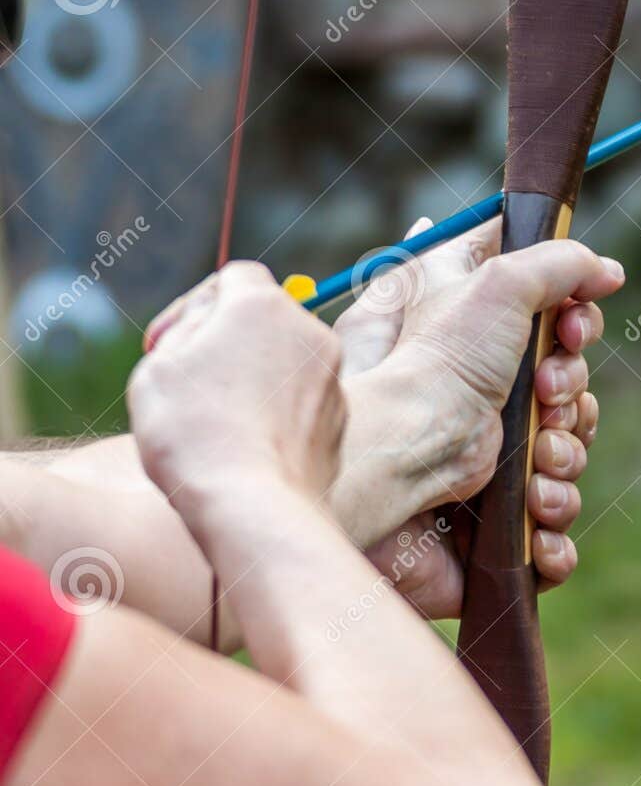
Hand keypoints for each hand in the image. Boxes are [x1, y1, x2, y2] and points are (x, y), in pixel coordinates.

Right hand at [129, 263, 345, 534]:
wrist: (252, 507)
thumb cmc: (193, 433)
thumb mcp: (157, 366)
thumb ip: (184, 329)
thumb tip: (208, 325)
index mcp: (262, 305)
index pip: (233, 278)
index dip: (191, 306)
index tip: (160, 344)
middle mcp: (308, 331)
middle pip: (261, 319)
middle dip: (223, 341)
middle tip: (184, 382)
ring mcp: (331, 378)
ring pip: (282, 363)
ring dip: (250, 379)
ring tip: (211, 423)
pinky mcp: (338, 421)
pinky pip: (298, 403)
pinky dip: (273, 414)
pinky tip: (242, 447)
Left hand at [331, 222, 621, 610]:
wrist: (396, 457)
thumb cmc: (437, 364)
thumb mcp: (499, 282)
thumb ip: (561, 264)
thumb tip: (609, 270)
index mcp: (478, 334)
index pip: (550, 316)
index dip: (573, 321)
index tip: (571, 328)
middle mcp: (483, 388)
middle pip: (568, 385)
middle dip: (572, 394)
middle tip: (545, 396)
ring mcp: (487, 454)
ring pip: (568, 454)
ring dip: (566, 459)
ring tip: (537, 466)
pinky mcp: (491, 518)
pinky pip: (550, 526)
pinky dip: (554, 528)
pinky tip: (535, 519)